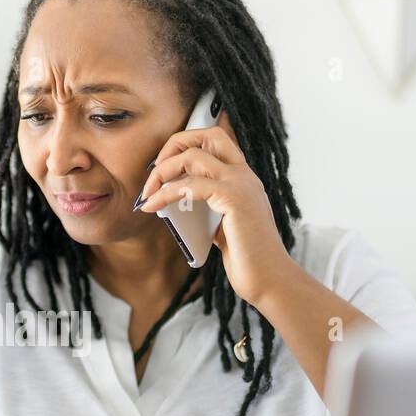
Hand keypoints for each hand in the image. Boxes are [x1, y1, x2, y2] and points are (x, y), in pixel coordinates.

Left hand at [137, 111, 297, 306]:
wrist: (269, 280)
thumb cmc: (247, 259)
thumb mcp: (222, 226)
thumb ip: (207, 208)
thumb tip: (175, 202)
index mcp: (243, 178)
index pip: (216, 140)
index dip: (186, 145)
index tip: (164, 168)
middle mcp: (244, 175)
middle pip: (207, 134)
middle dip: (174, 145)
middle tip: (154, 171)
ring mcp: (241, 184)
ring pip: (193, 156)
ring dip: (162, 171)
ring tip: (147, 193)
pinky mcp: (234, 199)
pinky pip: (190, 185)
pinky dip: (165, 194)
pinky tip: (152, 207)